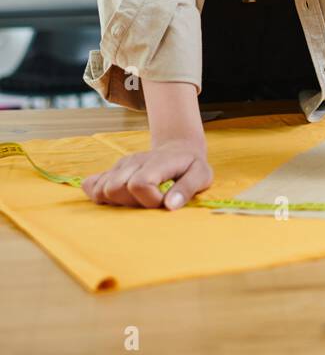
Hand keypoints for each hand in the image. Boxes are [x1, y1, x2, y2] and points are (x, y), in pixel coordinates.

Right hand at [80, 139, 212, 209]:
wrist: (178, 149)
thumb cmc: (190, 166)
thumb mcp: (201, 175)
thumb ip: (187, 189)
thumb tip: (170, 205)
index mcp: (157, 162)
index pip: (139, 184)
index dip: (150, 200)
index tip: (164, 202)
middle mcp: (134, 161)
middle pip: (115, 188)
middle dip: (131, 203)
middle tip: (149, 202)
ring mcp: (121, 165)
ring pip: (101, 189)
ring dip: (116, 202)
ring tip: (136, 201)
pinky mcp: (113, 171)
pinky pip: (92, 185)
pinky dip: (99, 196)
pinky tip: (118, 200)